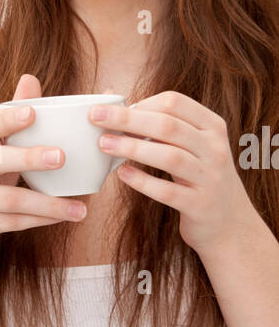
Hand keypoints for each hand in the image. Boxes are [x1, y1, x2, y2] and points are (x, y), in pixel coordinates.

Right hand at [0, 73, 88, 269]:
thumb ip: (10, 120)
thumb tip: (30, 78)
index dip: (7, 119)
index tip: (32, 112)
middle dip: (29, 157)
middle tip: (61, 156)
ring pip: (10, 199)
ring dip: (47, 203)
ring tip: (79, 208)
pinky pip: (12, 223)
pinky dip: (40, 221)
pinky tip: (63, 218)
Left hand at [89, 90, 256, 256]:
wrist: (231, 222)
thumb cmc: (200, 177)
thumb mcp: (193, 147)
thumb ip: (163, 128)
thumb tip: (115, 105)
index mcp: (212, 127)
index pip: (175, 103)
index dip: (140, 103)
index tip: (112, 110)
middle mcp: (214, 149)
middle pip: (168, 126)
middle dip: (128, 119)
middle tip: (96, 118)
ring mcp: (210, 178)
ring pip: (170, 157)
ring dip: (133, 148)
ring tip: (104, 144)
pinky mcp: (199, 205)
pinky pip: (168, 191)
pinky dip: (143, 181)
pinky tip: (123, 174)